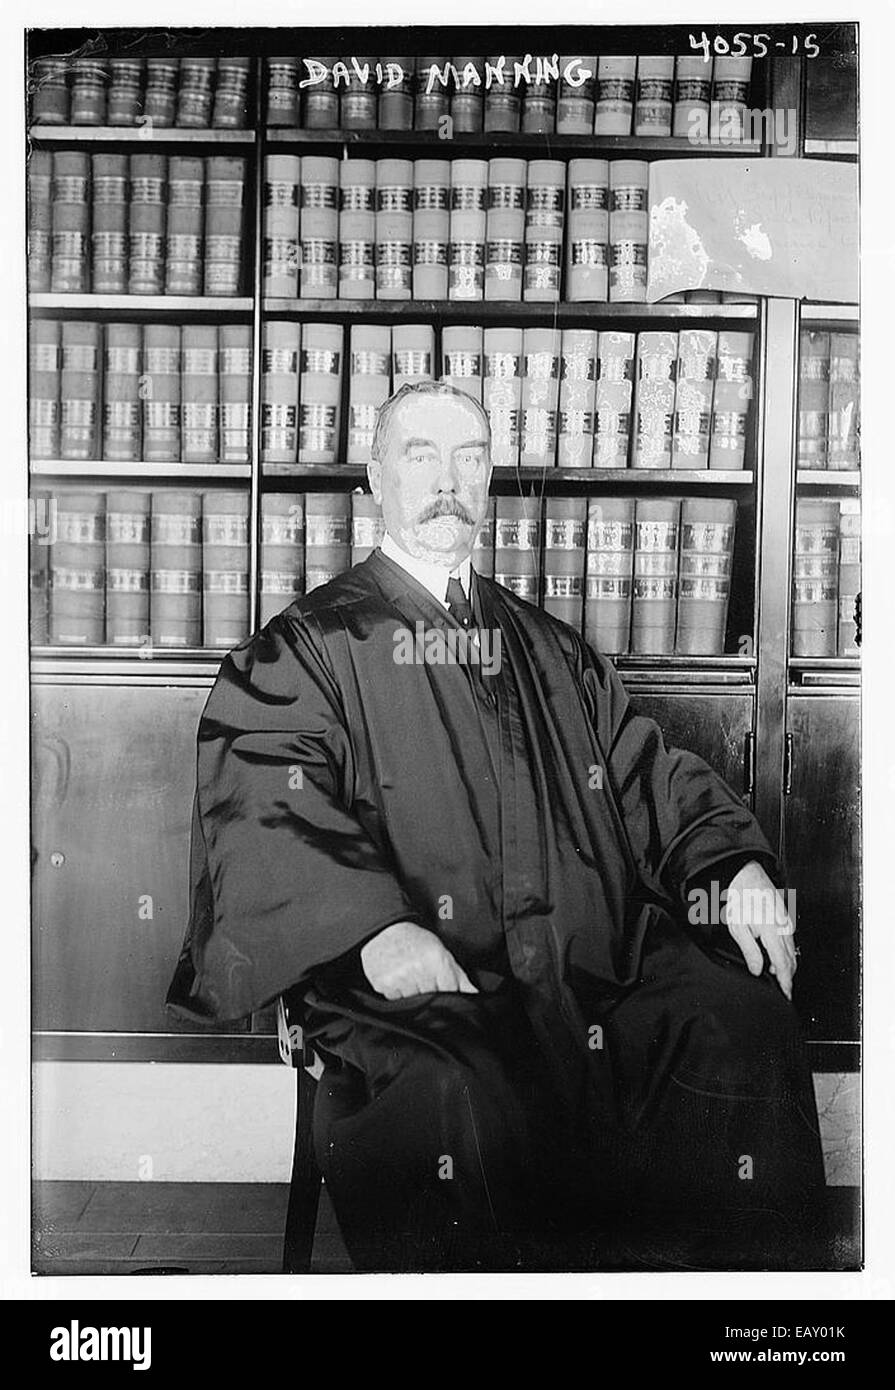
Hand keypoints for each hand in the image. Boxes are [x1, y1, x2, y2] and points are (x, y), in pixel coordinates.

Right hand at [360, 921, 478, 999]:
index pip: (449, 993)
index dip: (446, 993)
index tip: (440, 987)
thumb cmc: (416, 942)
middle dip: (429, 993)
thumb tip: (476, 995)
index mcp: (436, 960)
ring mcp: (399, 977)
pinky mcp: (383, 983)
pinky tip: (398, 979)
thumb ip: (460, 977)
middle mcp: (418, 969)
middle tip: (422, 979)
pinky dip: (397, 994)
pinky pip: (395, 1000)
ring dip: (412, 994)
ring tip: (409, 977)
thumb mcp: (442, 953)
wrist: (384, 931)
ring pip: (413, 1002)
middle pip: (431, 999)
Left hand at [724, 861, 796, 999]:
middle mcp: (784, 927)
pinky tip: (776, 954)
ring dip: (786, 964)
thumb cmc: (739, 898)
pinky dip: (786, 951)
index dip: (785, 982)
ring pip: (792, 950)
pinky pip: (790, 940)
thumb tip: (758, 970)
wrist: (746, 875)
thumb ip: (750, 950)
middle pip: (791, 960)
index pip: (783, 965)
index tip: (787, 994)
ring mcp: (788, 921)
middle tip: (781, 989)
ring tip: (775, 973)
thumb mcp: (737, 927)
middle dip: (787, 976)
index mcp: (771, 931)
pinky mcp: (787, 917)